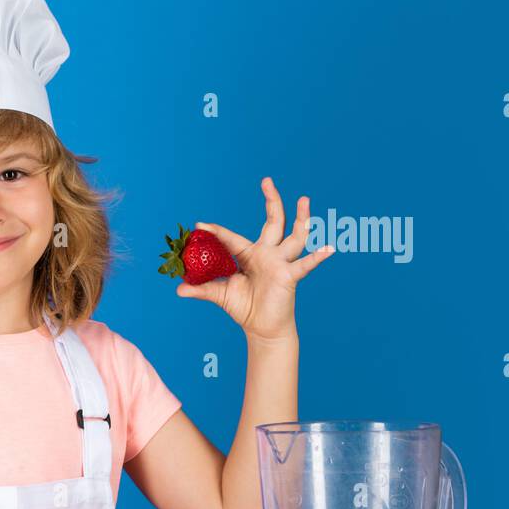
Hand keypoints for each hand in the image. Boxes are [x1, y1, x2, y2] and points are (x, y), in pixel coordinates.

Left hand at [177, 177, 333, 341]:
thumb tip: (178, 289)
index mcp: (249, 255)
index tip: (199, 224)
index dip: (215, 231)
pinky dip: (317, 258)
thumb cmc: (244, 308)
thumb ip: (201, 289)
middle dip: (271, 201)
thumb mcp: (220, 295)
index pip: (231, 238)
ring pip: (294, 237)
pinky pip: (305, 265)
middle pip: (273, 222)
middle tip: (266, 180)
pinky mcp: (290, 276)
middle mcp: (267, 254)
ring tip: (304, 199)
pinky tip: (329, 249)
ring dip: (300, 219)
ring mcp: (280, 263)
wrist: (262, 328)